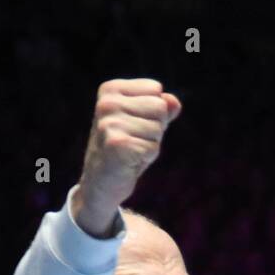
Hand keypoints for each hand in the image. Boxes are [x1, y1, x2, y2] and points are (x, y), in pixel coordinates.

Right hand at [72, 78, 181, 235]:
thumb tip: (174, 102)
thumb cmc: (125, 150)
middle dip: (155, 128)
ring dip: (150, 144)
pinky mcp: (117, 144)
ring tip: (131, 151)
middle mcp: (107, 103)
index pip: (155, 89)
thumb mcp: (144, 123)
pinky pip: (153, 147)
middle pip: (160, 107)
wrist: (100, 184)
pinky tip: (129, 162)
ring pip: (158, 128)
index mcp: (110, 90)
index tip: (133, 126)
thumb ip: (160, 108)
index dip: (153, 112)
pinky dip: (146, 158)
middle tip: (134, 141)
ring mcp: (110, 124)